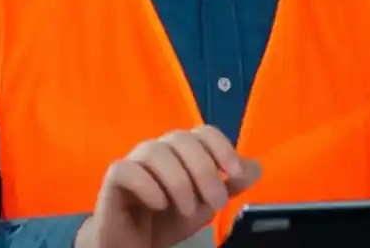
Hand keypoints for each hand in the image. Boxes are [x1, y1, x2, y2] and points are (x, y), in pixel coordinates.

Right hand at [74, 125, 261, 247]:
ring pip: (156, 152)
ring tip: (186, 210)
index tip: (234, 173)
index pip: (203, 132)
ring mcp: (134, 161)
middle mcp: (158, 149)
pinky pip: (128, 170)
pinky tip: (159, 204)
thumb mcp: (205, 206)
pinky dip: (148, 186)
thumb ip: (228, 186)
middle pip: (182, 139)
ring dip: (178, 181)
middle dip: (204, 171)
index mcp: (182, 151)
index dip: (222, 148)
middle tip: (215, 203)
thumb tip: (254, 166)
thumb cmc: (167, 221)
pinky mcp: (114, 178)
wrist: (133, 244)